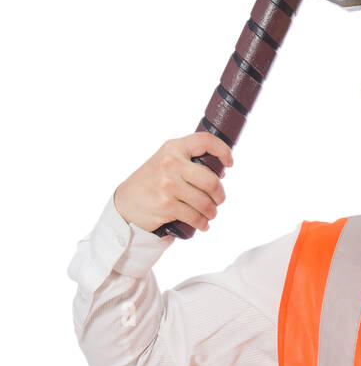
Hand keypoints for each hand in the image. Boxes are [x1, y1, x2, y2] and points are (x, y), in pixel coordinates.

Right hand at [113, 131, 233, 234]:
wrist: (126, 202)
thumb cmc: (151, 182)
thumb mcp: (165, 162)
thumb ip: (187, 161)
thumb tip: (219, 172)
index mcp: (173, 148)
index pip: (204, 141)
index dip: (222, 150)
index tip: (229, 163)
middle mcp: (170, 163)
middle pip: (211, 180)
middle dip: (219, 194)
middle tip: (218, 200)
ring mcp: (168, 185)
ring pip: (205, 202)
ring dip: (211, 212)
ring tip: (210, 214)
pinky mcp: (166, 205)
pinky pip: (195, 217)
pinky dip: (202, 223)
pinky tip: (202, 224)